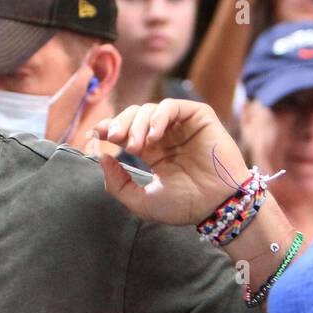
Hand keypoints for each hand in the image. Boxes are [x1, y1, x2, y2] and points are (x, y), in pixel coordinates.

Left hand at [89, 99, 249, 225]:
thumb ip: (116, 183)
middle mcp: (166, 136)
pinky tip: (153, 137)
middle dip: (119, 124)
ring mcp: (182, 125)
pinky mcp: (198, 117)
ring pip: (149, 109)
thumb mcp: (140, 201)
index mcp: (152, 152)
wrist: (216, 206)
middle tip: (113, 138)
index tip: (95, 134)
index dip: (108, 129)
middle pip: (134, 116)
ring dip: (137, 124)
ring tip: (135, 146)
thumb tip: (102, 157)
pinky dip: (158, 117)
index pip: (126, 131)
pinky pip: (171, 106)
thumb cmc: (183, 206)